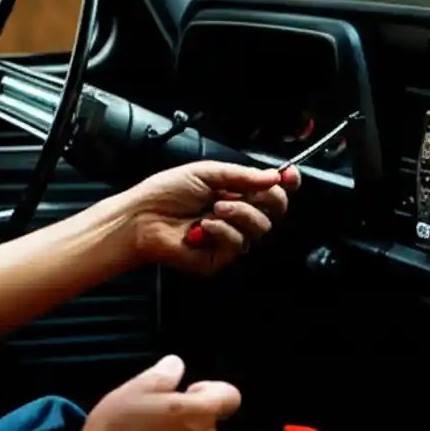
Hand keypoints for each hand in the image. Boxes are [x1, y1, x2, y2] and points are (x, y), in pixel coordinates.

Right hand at [79, 355, 240, 430]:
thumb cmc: (119, 426)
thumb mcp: (139, 386)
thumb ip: (166, 372)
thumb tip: (177, 365)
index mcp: (203, 413)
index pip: (231, 395)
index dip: (210, 388)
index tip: (186, 391)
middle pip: (211, 419)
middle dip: (191, 413)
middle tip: (159, 412)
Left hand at [125, 160, 300, 273]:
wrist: (140, 218)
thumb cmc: (165, 193)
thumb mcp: (206, 172)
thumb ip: (242, 175)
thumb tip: (274, 176)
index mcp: (236, 192)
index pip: (272, 190)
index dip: (286, 183)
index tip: (289, 176)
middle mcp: (237, 215)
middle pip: (276, 211)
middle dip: (269, 199)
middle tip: (249, 192)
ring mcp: (230, 238)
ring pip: (260, 228)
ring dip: (239, 213)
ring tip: (214, 208)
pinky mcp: (219, 258)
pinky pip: (238, 244)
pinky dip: (222, 231)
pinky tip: (202, 227)